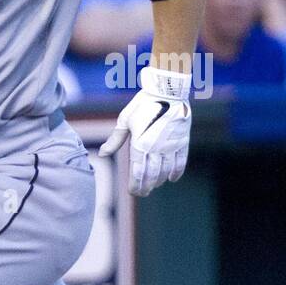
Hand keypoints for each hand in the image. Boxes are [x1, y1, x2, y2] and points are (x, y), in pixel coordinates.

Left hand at [102, 66, 191, 196]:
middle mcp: (156, 148)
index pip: (138, 172)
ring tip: (154, 185)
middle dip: (146, 186)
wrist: (167, 90)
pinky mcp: (183, 141)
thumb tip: (103, 154)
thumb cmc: (143, 104)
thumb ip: (115, 140)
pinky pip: (181, 161)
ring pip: (166, 170)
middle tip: (142, 193)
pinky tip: (172, 178)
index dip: (136, 185)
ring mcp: (171, 145)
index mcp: (140, 144)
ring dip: (159, 180)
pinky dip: (177, 172)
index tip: (133, 192)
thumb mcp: (125, 120)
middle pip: (152, 175)